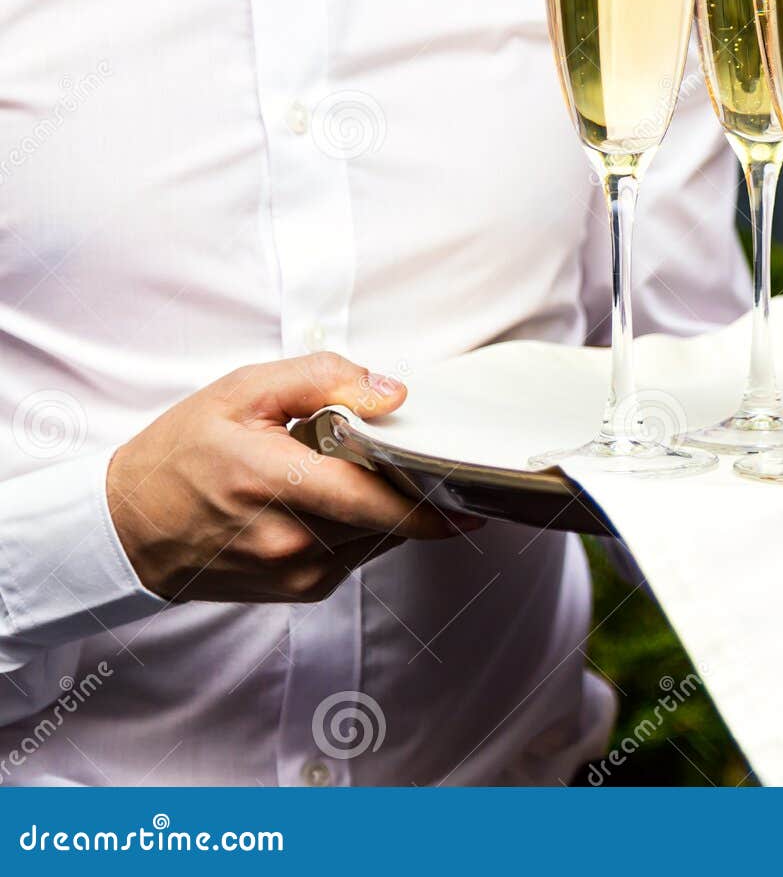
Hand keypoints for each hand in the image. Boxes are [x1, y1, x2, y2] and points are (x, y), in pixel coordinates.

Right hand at [106, 352, 479, 603]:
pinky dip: (357, 527)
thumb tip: (391, 393)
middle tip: (410, 458)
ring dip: (380, 508)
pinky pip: (354, 555)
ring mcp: (294, 573)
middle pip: (385, 518)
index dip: (431, 501)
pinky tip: (327, 503)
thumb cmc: (181, 454)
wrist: (125, 528)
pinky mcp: (298, 590)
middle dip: (406, 488)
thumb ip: (323, 379)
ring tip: (345, 474)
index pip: (376, 501)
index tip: (471, 493)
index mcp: (276, 484)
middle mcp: (290, 540)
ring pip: (375, 538)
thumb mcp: (242, 391)